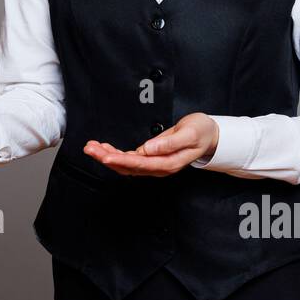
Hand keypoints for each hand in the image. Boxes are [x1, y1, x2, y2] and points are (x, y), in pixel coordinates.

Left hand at [83, 112, 218, 176]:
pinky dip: (114, 153)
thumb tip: (149, 149)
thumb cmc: (201, 132)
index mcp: (169, 163)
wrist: (209, 135)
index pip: (141, 164)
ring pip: (126, 165)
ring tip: (91, 147)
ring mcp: (154, 164)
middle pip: (128, 166)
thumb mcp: (190, 134)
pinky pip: (129, 159)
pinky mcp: (150, 158)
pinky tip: (103, 148)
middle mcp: (159, 167)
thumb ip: (169, 143)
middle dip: (107, 158)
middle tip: (90, 148)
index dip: (121, 160)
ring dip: (107, 156)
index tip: (105, 155)